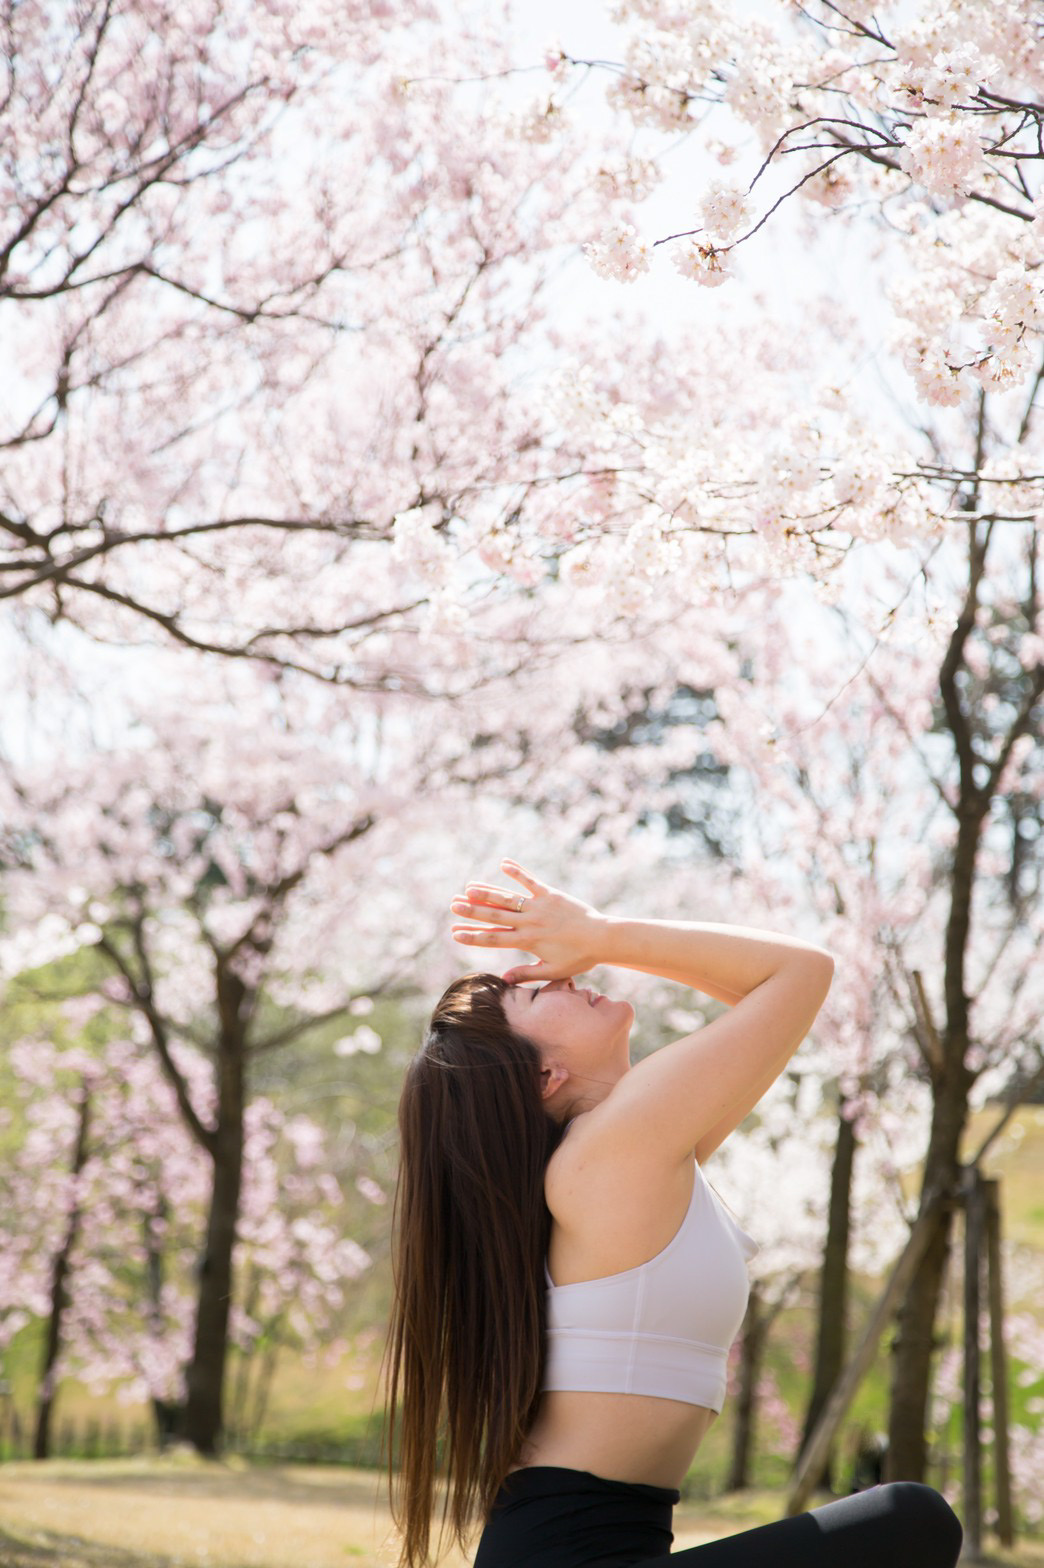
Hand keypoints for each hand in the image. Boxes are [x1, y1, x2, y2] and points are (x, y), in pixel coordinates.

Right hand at [450, 859, 604, 982]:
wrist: (603, 937)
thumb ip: (527, 973)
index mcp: (527, 941)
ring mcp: (539, 906)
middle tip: (453, 905)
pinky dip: (517, 871)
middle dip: (472, 911)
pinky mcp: (550, 894)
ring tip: (467, 888)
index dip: (473, 936)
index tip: (455, 933)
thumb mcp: (552, 971)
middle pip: (494, 916)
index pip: (494, 939)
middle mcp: (529, 922)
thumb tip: (504, 978)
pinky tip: (503, 864)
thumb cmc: (579, 958)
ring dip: (486, 891)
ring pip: (507, 898)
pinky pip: (530, 881)